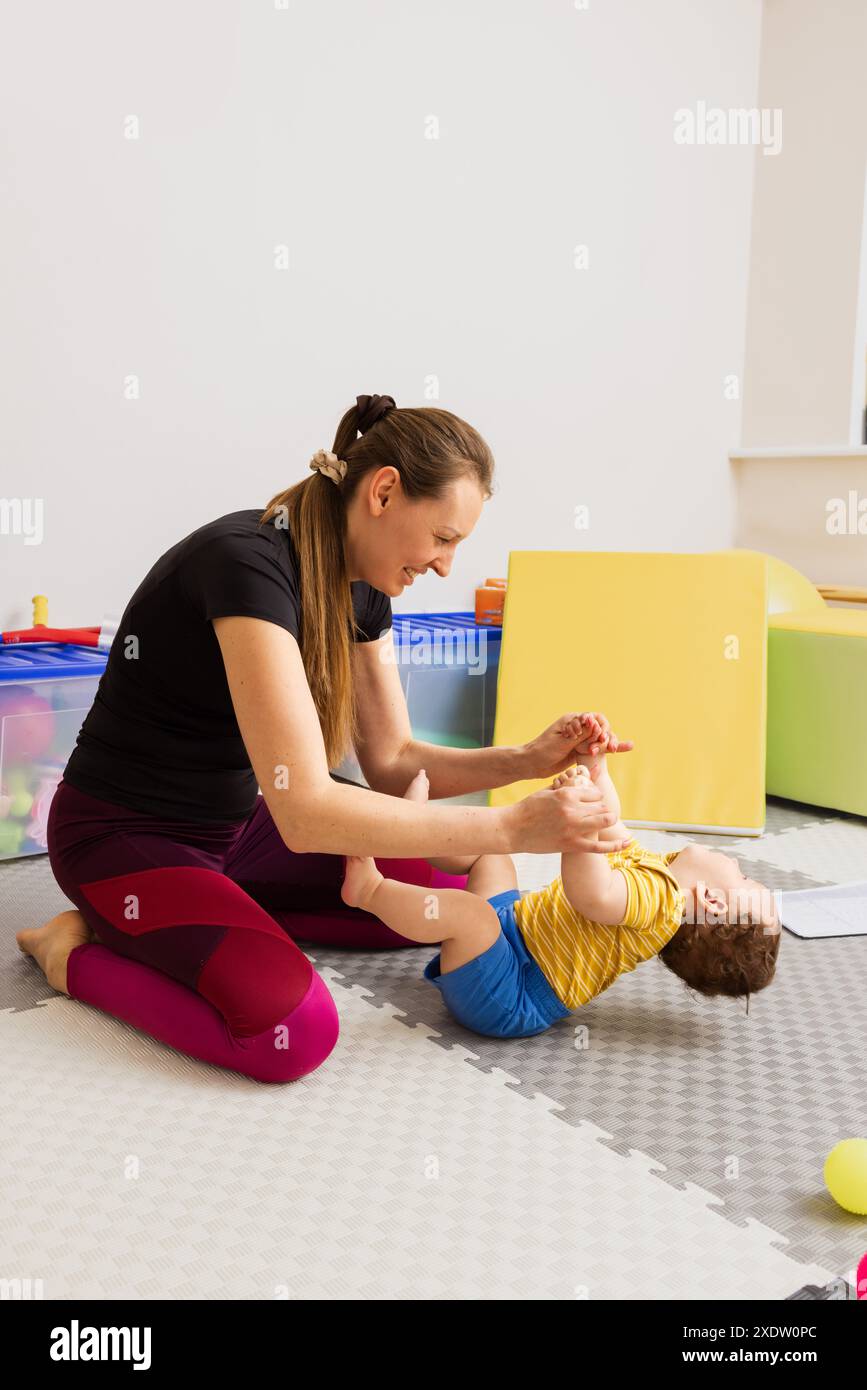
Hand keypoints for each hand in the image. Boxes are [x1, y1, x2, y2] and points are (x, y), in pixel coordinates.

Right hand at [505, 778, 633, 854]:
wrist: (512, 829)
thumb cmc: (527, 808)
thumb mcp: (547, 791)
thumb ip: (566, 786)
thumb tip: (581, 776)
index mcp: (566, 794)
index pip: (595, 792)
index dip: (596, 796)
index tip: (593, 800)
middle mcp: (572, 810)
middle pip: (602, 806)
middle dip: (602, 807)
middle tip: (599, 811)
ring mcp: (573, 828)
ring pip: (604, 821)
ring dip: (608, 820)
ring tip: (607, 820)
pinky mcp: (571, 845)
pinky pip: (599, 847)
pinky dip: (616, 846)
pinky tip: (627, 842)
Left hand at [521, 712, 632, 777]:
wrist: (531, 764)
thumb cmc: (542, 751)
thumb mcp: (561, 742)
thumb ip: (579, 734)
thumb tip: (595, 723)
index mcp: (572, 720)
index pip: (594, 718)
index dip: (600, 726)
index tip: (600, 738)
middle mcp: (579, 728)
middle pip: (600, 727)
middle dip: (607, 735)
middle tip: (608, 747)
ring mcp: (581, 739)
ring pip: (601, 738)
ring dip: (609, 742)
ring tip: (614, 749)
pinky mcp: (582, 751)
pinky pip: (599, 749)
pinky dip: (610, 748)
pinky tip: (627, 747)